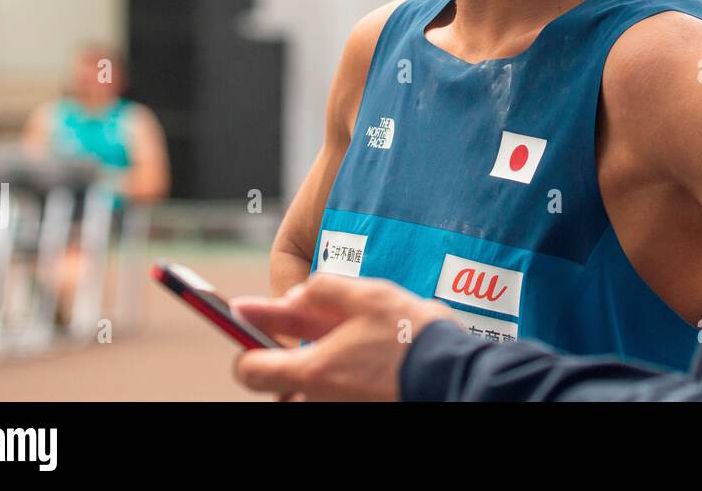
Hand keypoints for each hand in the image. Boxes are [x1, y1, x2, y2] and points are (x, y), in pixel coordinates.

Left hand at [232, 275, 456, 400]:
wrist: (454, 375)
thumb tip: (295, 294)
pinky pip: (336, 394)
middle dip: (291, 357)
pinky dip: (341, 376)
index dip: (247, 347)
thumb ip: (323, 290)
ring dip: (320, 366)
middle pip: (281, 384)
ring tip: (353, 343)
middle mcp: (319, 399)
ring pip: (312, 389)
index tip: (250, 329)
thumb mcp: (367, 296)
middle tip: (317, 331)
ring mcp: (339, 409)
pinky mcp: (359, 410)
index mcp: (313, 370)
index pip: (250, 370)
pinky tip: (366, 357)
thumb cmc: (412, 336)